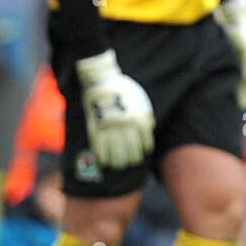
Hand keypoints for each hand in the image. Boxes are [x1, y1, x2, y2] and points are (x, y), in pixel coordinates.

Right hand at [75, 49, 154, 167]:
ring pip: (115, 151)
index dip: (144, 149)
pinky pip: (98, 146)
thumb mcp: (138, 99)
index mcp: (137, 117)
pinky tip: (104, 162)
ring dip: (118, 161)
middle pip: (130, 148)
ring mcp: (109, 127)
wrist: (101, 79)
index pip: (144, 140)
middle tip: (131, 163)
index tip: (144, 153)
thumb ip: (144, 114)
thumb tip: (150, 127)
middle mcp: (124, 125)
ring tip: (119, 166)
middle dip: (132, 158)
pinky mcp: (95, 126)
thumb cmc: (122, 88)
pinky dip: (102, 157)